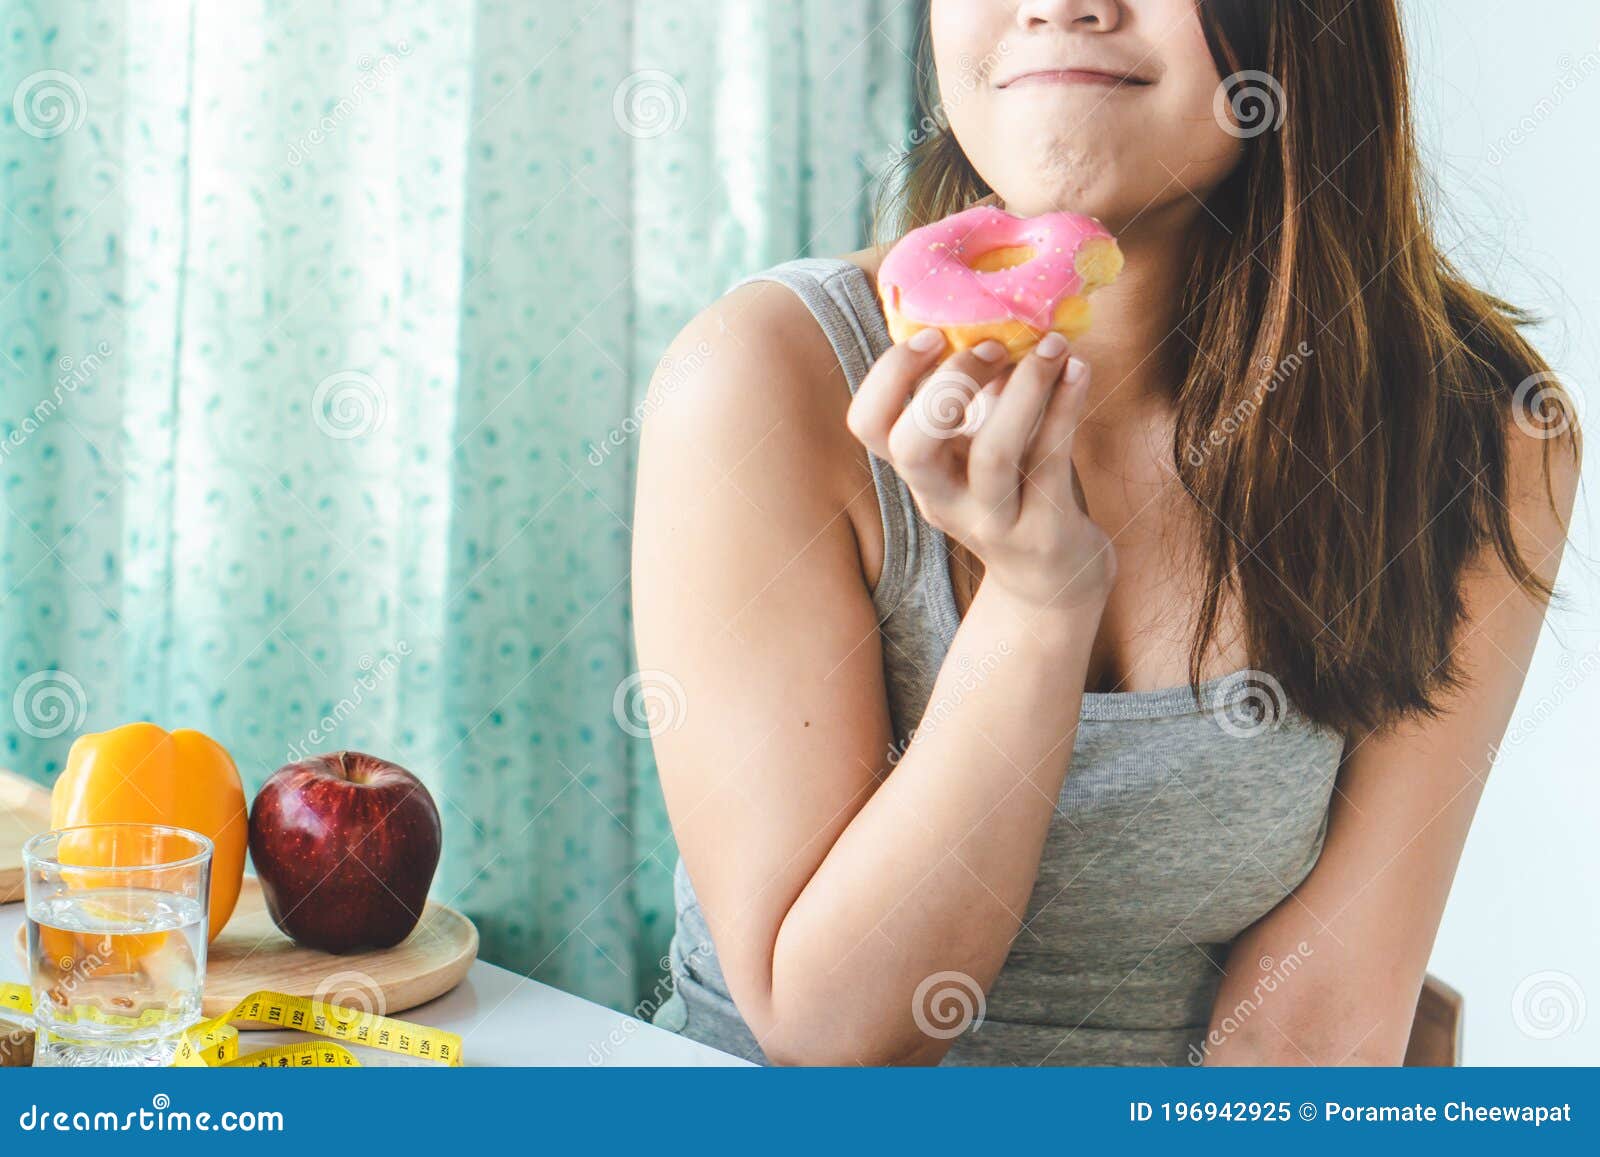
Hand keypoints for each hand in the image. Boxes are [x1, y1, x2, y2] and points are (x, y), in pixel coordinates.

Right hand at [846, 331, 1115, 614]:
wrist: (1051, 583)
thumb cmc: (1015, 492)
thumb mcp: (977, 446)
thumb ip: (972, 395)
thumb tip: (985, 311)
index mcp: (919, 471)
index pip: (867, 425)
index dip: (888, 376)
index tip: (931, 336)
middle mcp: (943, 499)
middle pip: (911, 447)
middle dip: (948, 383)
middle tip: (991, 347)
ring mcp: (992, 521)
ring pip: (992, 455)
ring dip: (1023, 390)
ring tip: (1052, 348)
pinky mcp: (1044, 532)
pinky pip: (1052, 461)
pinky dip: (1067, 406)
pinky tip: (1080, 370)